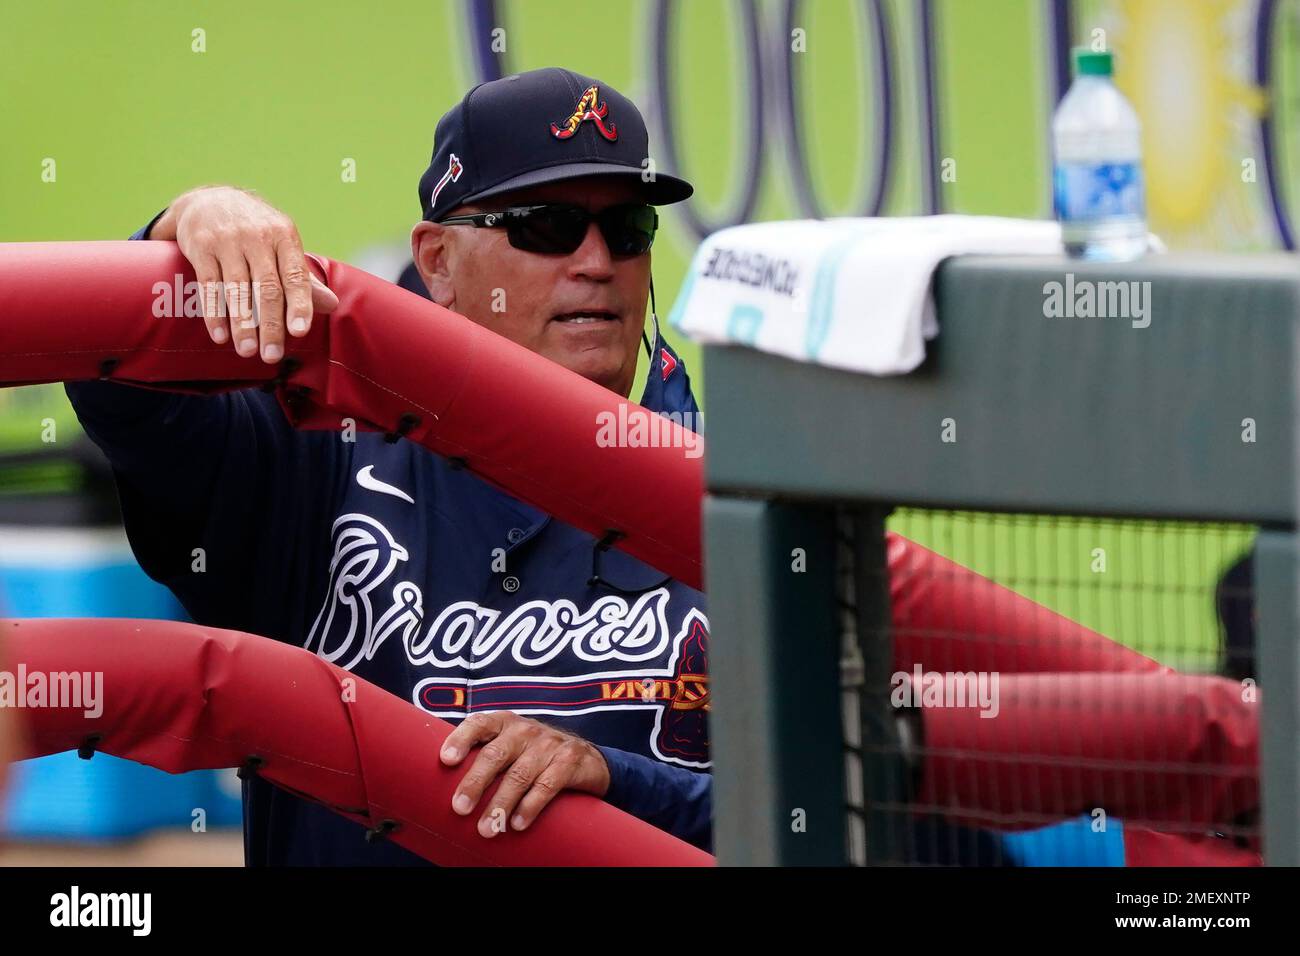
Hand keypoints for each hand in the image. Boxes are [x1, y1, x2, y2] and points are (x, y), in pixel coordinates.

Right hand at [148, 185, 338, 362]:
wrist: (210, 200)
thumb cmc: (256, 232)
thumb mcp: (282, 246)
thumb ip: (303, 278)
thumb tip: (333, 305)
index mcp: (284, 236)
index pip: (295, 275)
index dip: (299, 305)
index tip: (299, 332)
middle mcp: (257, 236)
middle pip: (266, 288)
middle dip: (270, 325)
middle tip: (271, 355)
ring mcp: (227, 240)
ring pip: (237, 289)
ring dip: (242, 325)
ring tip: (246, 351)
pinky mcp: (200, 246)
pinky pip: (208, 285)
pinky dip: (214, 313)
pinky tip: (220, 335)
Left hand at [440, 711, 610, 837]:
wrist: (586, 758)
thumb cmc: (533, 754)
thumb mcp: (511, 745)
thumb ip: (484, 754)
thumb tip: (439, 781)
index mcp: (505, 724)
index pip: (479, 724)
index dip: (460, 739)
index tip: (446, 760)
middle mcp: (525, 730)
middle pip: (495, 755)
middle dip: (475, 783)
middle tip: (459, 808)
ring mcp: (549, 744)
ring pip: (519, 775)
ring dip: (500, 804)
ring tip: (486, 828)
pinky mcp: (569, 762)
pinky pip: (547, 786)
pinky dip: (530, 807)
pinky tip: (517, 823)